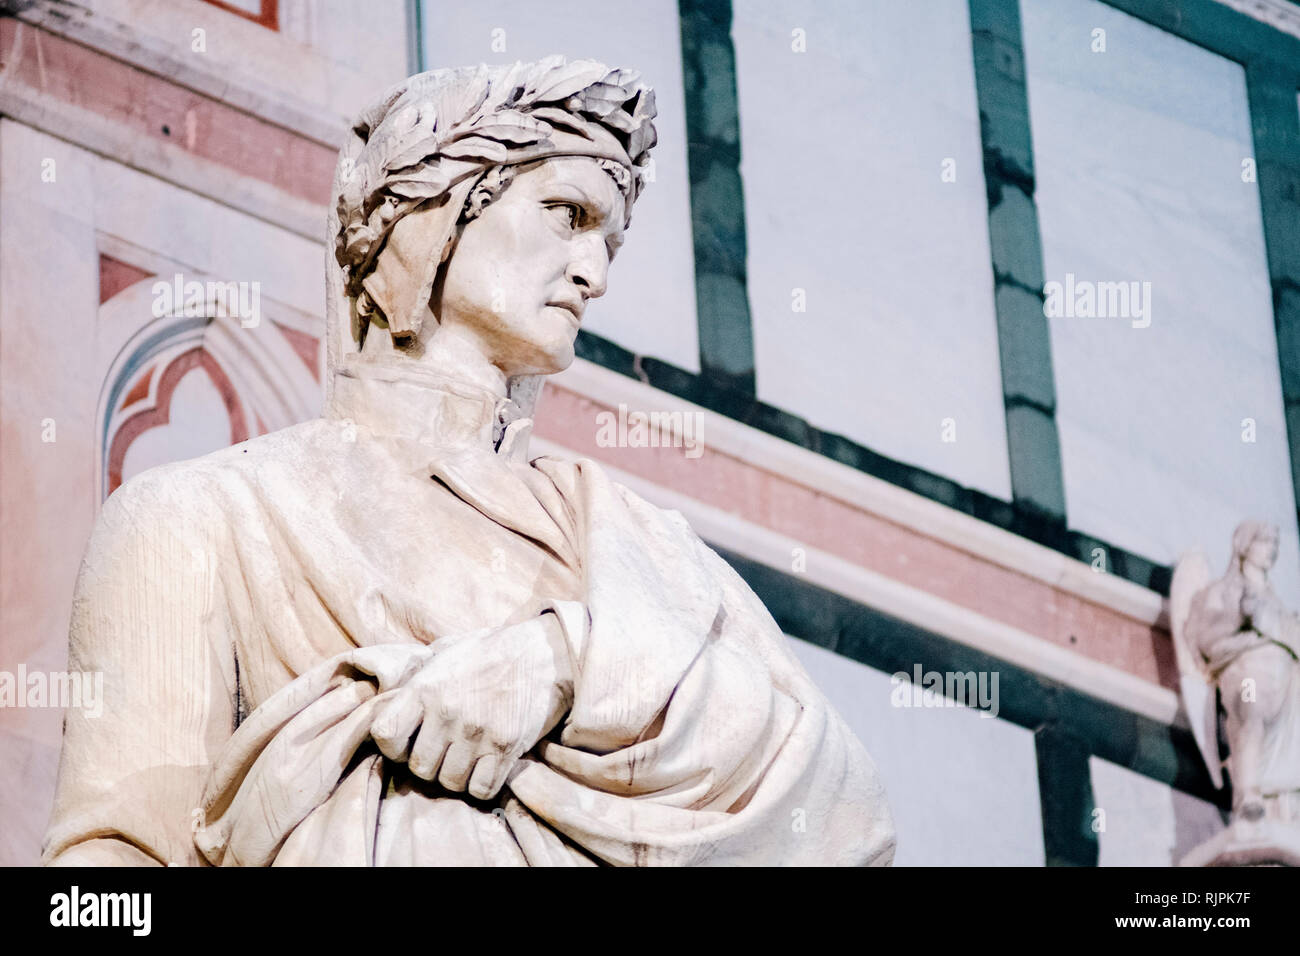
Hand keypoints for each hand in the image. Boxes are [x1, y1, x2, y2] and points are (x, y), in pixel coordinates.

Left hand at [369, 614, 574, 799]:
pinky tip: (489, 766)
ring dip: (459, 777)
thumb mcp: (444, 655)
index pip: (385, 734)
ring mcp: (476, 731)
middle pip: (420, 768)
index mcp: (425, 688)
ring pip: (451, 782)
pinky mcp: (505, 746)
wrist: (543, 652)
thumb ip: (416, 683)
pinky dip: (483, 784)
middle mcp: (447, 712)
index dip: (394, 747)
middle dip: (432, 766)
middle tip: (447, 753)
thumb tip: (387, 704)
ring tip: (469, 759)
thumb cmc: (490, 653)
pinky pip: (481, 789)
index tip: (409, 744)